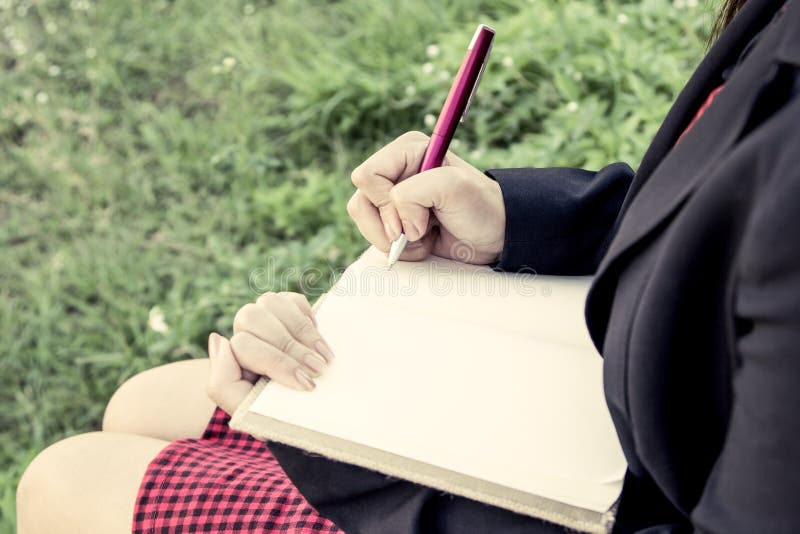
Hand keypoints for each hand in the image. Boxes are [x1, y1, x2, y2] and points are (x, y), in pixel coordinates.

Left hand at [206, 292, 334, 414]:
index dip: (277, 362)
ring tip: (324, 358)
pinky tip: (319, 343)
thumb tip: (219, 338)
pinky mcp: (288, 311)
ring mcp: (266, 319)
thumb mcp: (247, 411)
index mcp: (232, 357)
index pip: (244, 344)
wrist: (302, 420)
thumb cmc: (273, 415)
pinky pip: (293, 298)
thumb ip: (222, 382)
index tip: (305, 383)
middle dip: (289, 345)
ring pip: (270, 302)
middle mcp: (245, 333)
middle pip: (252, 317)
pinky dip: (308, 317)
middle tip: (318, 370)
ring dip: (300, 329)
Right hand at [347, 131, 505, 263]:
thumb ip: (414, 194)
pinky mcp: (394, 220)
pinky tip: (422, 243)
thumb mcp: (454, 188)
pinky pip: (374, 237)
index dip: (385, 203)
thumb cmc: (481, 207)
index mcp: (407, 150)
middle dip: (388, 226)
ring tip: (424, 236)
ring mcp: (392, 197)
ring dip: (393, 240)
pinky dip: (398, 249)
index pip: (367, 176)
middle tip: (420, 231)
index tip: (416, 219)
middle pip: (360, 202)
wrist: (495, 234)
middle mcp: (395, 170)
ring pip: (363, 221)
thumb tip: (397, 226)